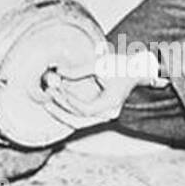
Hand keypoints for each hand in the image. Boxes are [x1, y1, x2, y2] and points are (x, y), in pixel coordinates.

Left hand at [41, 51, 165, 129]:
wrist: (136, 69)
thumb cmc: (122, 66)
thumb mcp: (101, 65)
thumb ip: (79, 70)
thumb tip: (59, 71)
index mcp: (111, 103)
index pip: (86, 110)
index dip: (70, 101)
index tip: (59, 89)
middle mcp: (107, 112)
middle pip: (80, 120)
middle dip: (61, 110)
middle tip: (48, 96)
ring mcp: (103, 113)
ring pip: (79, 120)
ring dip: (62, 112)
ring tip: (48, 102)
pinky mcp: (99, 110)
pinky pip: (81, 115)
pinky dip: (68, 109)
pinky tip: (57, 102)